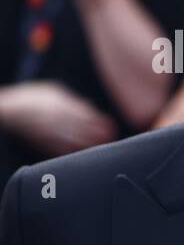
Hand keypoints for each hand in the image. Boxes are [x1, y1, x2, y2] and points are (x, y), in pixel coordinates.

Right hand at [0, 81, 117, 154]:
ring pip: (77, 143)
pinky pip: (63, 151)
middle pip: (86, 131)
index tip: (112, 128)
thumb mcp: (53, 91)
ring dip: (92, 147)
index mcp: (62, 105)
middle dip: (101, 137)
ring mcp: (50, 132)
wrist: (7, 110)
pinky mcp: (43, 143)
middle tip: (111, 140)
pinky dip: (76, 153)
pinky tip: (84, 153)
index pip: (89, 116)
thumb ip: (73, 100)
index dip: (103, 124)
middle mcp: (58, 119)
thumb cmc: (32, 98)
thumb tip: (90, 107)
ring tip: (101, 148)